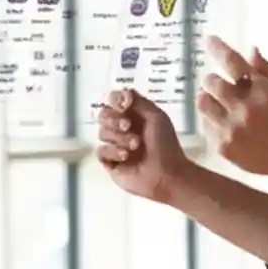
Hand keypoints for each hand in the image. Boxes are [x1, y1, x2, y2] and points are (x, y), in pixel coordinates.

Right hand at [95, 88, 192, 203]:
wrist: (167, 174)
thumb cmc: (166, 145)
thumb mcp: (156, 117)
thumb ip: (138, 101)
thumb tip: (121, 94)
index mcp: (134, 115)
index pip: (114, 100)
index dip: (115, 100)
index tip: (124, 105)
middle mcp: (123, 128)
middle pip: (103, 115)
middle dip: (114, 119)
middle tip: (128, 125)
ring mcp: (116, 145)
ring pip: (102, 133)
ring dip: (119, 137)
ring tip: (135, 145)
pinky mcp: (110, 162)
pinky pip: (101, 151)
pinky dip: (113, 151)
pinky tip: (126, 156)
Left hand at [197, 35, 267, 177]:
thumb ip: (265, 70)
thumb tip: (250, 51)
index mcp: (261, 90)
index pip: (233, 62)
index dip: (218, 48)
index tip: (209, 40)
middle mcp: (245, 109)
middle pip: (212, 82)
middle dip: (212, 80)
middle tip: (216, 83)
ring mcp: (232, 129)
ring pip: (203, 103)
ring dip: (207, 98)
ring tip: (217, 102)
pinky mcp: (223, 146)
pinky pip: (205, 125)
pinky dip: (211, 120)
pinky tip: (224, 123)